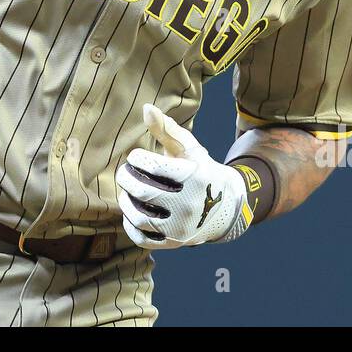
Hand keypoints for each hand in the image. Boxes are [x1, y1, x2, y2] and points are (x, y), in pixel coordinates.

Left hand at [115, 104, 252, 249]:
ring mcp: (181, 228)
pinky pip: (142, 239)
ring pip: (139, 218)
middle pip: (143, 193)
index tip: (135, 156)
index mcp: (194, 178)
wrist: (227, 207)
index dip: (136, 158)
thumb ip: (166, 129)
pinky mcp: (173, 243)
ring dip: (125, 202)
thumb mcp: (189, 148)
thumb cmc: (201, 171)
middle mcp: (189, 205)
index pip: (152, 167)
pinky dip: (130, 225)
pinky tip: (131, 212)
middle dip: (126, 178)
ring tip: (126, 191)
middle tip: (124, 172)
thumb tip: (146, 108)